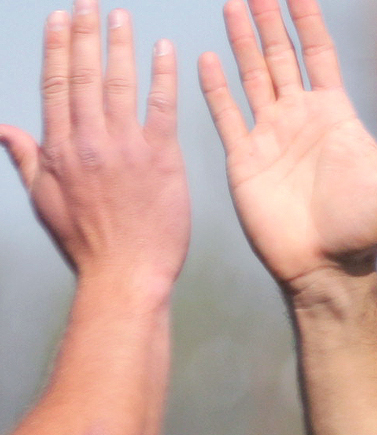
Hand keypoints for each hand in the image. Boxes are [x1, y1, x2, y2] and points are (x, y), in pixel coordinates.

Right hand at [0, 2, 189, 291]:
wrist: (126, 271)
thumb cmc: (88, 241)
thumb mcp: (44, 199)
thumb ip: (26, 159)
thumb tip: (2, 129)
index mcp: (59, 148)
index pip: (55, 85)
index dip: (57, 48)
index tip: (59, 20)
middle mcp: (89, 140)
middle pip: (82, 75)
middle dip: (84, 34)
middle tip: (87, 3)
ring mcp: (125, 147)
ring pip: (118, 83)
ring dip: (119, 45)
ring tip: (120, 16)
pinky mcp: (161, 157)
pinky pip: (161, 107)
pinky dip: (163, 76)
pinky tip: (165, 51)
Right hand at [199, 0, 376, 293]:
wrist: (326, 265)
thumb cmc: (364, 225)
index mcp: (334, 114)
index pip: (318, 53)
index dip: (307, 20)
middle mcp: (299, 117)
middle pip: (280, 55)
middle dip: (268, 20)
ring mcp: (270, 134)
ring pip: (251, 75)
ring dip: (242, 41)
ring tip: (231, 6)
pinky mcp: (244, 157)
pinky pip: (226, 114)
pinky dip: (215, 87)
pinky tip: (206, 58)